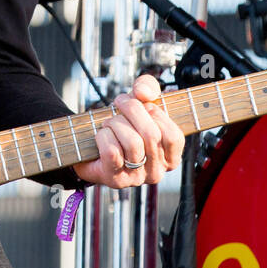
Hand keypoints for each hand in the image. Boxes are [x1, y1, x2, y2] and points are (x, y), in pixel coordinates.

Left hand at [72, 74, 184, 188]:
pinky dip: (104, 136)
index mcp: (170, 157)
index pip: (173, 136)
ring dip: (116, 123)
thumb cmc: (123, 125)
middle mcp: (157, 172)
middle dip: (132, 110)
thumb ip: (147, 87)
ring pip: (132, 143)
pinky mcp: (116, 179)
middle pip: (151, 135)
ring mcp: (137, 178)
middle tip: (120, 102)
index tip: (142, 103)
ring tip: (110, 122)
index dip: (156, 113)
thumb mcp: (140, 101)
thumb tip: (145, 93)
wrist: (93, 146)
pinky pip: (113, 151)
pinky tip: (102, 134)